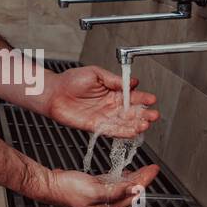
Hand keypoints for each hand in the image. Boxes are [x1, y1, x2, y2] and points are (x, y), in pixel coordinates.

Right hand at [41, 165, 159, 206]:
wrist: (50, 185)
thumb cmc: (67, 189)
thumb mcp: (94, 189)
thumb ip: (116, 191)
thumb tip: (134, 190)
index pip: (132, 194)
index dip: (144, 181)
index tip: (153, 171)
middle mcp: (105, 204)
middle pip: (130, 192)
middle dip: (143, 180)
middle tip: (152, 168)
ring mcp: (100, 197)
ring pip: (123, 188)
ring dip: (135, 179)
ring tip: (144, 170)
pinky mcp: (94, 189)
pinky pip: (114, 185)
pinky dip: (122, 179)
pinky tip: (126, 175)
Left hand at [42, 65, 158, 137]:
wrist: (53, 93)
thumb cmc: (70, 80)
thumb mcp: (95, 73)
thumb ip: (114, 80)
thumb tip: (132, 82)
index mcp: (112, 91)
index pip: (132, 96)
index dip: (142, 98)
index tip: (152, 99)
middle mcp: (110, 105)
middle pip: (131, 112)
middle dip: (143, 114)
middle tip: (153, 115)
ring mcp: (104, 117)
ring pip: (124, 123)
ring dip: (136, 125)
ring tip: (146, 125)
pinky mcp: (96, 127)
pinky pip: (111, 131)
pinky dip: (122, 132)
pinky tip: (132, 132)